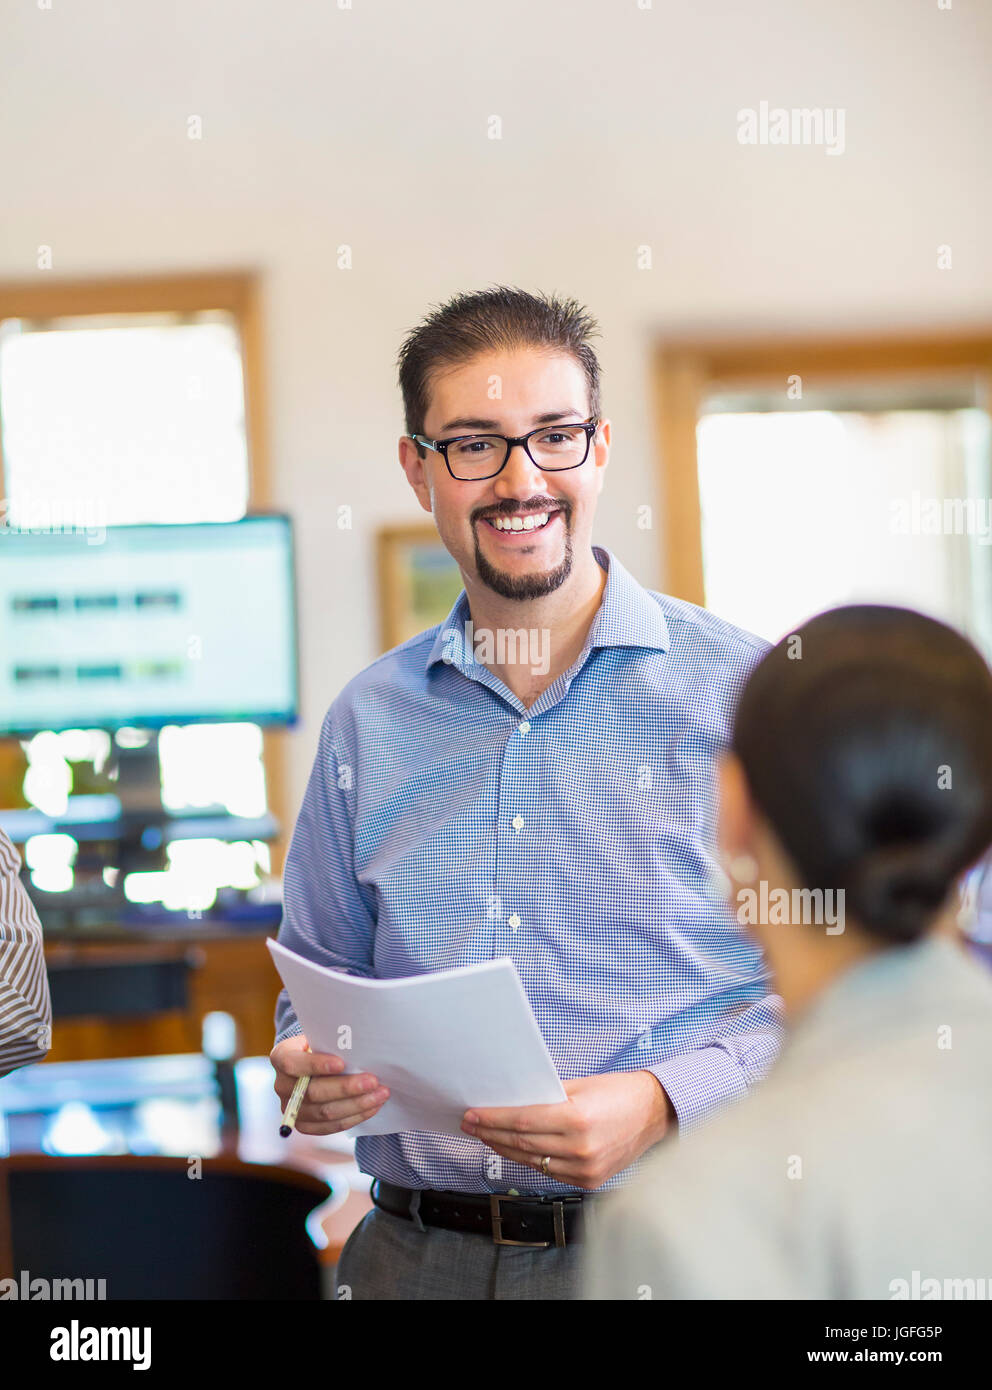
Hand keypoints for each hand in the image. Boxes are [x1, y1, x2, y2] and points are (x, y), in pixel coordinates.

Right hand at [270, 1034, 390, 1134]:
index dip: (316, 1065)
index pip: (293, 1063)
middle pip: (313, 1092)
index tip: (341, 1063)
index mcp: (281, 1057)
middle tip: (373, 1081)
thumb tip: (360, 1047)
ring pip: (324, 1113)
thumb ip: (332, 1041)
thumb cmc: (322, 1045)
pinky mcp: (304, 1125)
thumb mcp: (322, 1036)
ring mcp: (291, 1109)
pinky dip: (354, 1117)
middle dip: (346, 1088)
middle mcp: (281, 1086)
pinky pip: (330, 1126)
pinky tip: (372, 1107)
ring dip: (356, 1105)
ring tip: (380, 1094)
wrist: (313, 1063)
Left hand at [460, 1070, 674, 1189]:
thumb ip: (546, 1096)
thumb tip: (510, 1102)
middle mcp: (580, 1148)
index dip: (492, 1119)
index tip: (471, 1115)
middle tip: (470, 1124)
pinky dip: (531, 1159)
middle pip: (522, 1143)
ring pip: (532, 1160)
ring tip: (486, 1136)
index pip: (522, 1122)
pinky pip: (550, 1171)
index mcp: (577, 1118)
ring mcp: (585, 1169)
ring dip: (505, 1148)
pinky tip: (516, 1150)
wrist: (653, 1114)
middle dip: (491, 1133)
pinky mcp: (589, 1182)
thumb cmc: (617, 1092)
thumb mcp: (580, 1085)